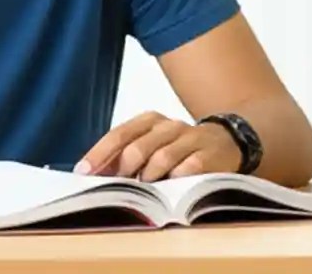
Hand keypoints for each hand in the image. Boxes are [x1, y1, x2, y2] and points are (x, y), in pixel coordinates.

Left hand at [75, 111, 241, 181]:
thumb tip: (91, 173)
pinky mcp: (208, 156)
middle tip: (117, 187)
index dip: (99, 154)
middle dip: (123, 171)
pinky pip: (187, 170)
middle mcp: (169, 126)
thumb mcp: (151, 145)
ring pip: (161, 159)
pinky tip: (171, 188)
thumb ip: (123, 156)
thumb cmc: (179, 148)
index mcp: (150, 121)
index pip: (120, 134)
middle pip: (138, 147)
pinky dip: (175, 180)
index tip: (83, 172)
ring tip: (145, 190)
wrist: (227, 141)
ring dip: (148, 179)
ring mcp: (190, 139)